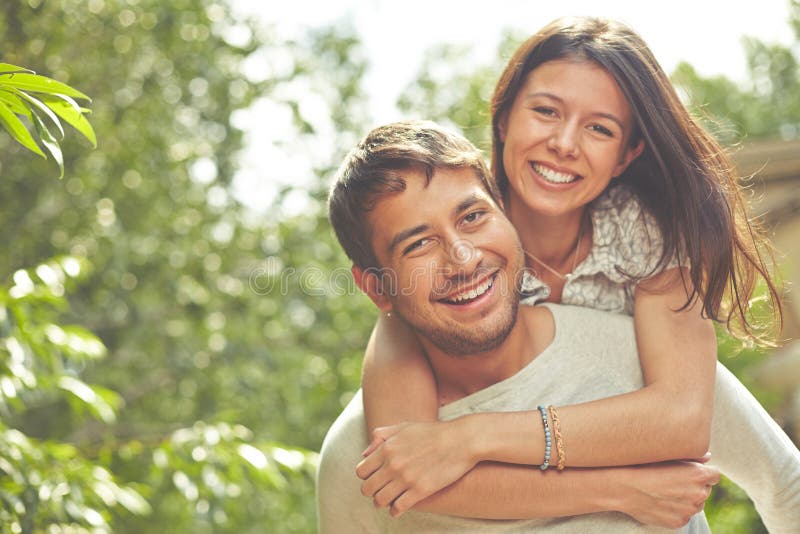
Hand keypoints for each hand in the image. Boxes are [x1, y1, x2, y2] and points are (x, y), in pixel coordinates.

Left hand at [355, 418, 476, 516]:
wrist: (461, 440)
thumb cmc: (432, 432)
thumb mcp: (404, 427)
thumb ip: (381, 436)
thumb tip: (365, 454)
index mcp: (387, 448)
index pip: (361, 471)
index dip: (366, 477)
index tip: (374, 478)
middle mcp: (393, 464)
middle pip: (367, 488)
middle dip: (371, 492)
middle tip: (380, 491)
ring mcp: (406, 478)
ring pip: (380, 501)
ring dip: (382, 502)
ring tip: (389, 501)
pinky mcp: (421, 490)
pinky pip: (398, 508)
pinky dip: (396, 510)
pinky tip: (399, 508)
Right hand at [615, 458, 719, 528]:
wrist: (622, 486)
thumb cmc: (643, 465)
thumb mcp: (667, 454)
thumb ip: (693, 456)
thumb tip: (707, 457)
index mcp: (699, 475)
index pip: (714, 474)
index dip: (702, 471)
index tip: (689, 470)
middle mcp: (698, 494)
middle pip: (705, 489)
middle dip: (694, 485)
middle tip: (672, 479)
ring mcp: (689, 510)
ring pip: (696, 504)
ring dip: (686, 498)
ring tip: (664, 490)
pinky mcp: (678, 522)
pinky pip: (683, 515)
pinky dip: (675, 509)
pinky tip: (660, 501)